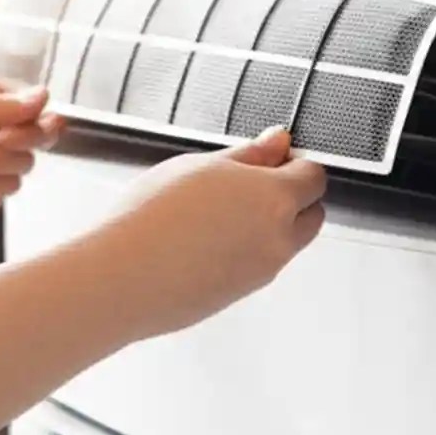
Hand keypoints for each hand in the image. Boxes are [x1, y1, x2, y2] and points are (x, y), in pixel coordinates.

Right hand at [99, 127, 325, 339]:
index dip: (295, 163)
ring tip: (220, 214)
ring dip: (271, 225)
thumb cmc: (152, 216)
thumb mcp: (200, 166)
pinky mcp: (243, 293)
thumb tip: (278, 141)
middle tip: (250, 186)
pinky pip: (261, 264)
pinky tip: (208, 240)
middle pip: (312, 213)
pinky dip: (249, 250)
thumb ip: (249, 154)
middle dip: (294, 198)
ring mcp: (263, 270)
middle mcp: (279, 237)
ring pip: (287, 241)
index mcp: (275, 197)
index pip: (314, 176)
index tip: (271, 158)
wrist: (121, 277)